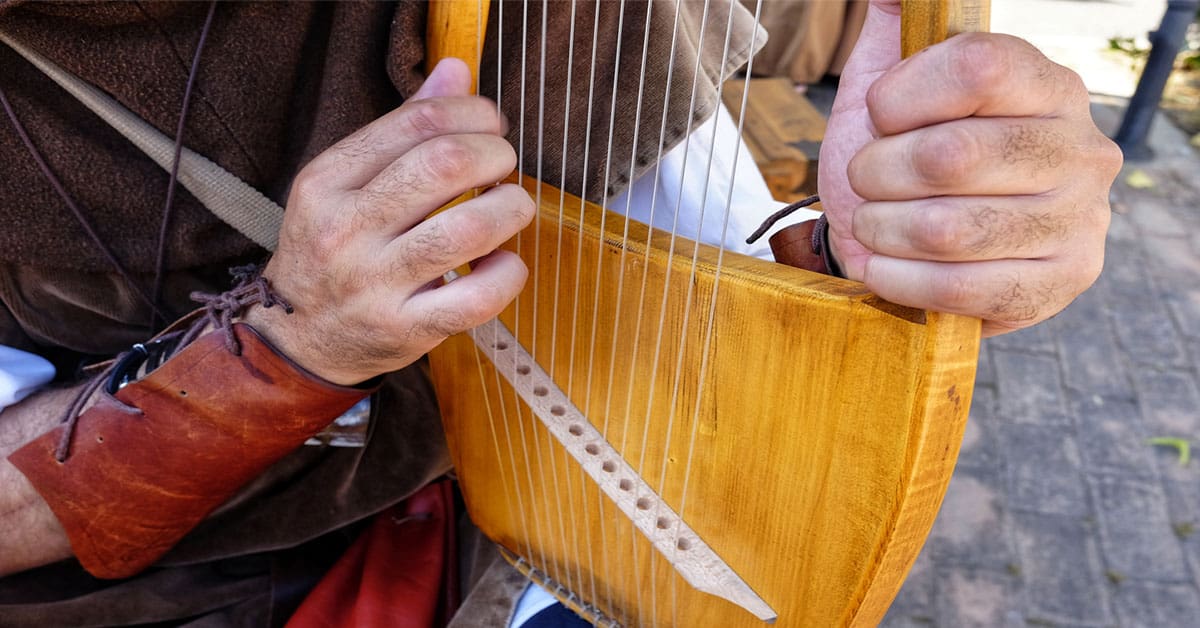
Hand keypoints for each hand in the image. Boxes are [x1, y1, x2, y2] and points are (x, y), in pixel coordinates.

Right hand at [244, 59, 534, 384]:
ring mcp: (374, 283)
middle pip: (446, 165)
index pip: (418, 122)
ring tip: (511, 208)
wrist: (296, 339)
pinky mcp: (405, 330)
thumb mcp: (345, 182)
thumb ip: (402, 128)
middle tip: (503, 166)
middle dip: (496, 155)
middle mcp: (345, 229)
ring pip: (468, 229)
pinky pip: (477, 298)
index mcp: (328, 180)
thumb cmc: (333, 250)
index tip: (490, 125)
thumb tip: (455, 71)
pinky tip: (503, 262)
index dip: (473, 114)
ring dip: (511, 209)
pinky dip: (508, 274)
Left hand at [818, 0, 1120, 335]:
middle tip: (866, 180)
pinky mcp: (1060, 284)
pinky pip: (959, 288)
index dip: (902, 96)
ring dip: (881, 228)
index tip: (878, 116)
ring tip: (874, 223)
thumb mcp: (890, 83)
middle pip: (950, 156)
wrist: (913, 246)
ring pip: (946, 228)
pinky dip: (898, 278)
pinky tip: (884, 264)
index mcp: (1046, 85)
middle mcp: (1079, 148)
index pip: (976, 67)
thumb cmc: (902, 158)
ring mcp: (1079, 220)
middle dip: (877, 173)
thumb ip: (901, 28)